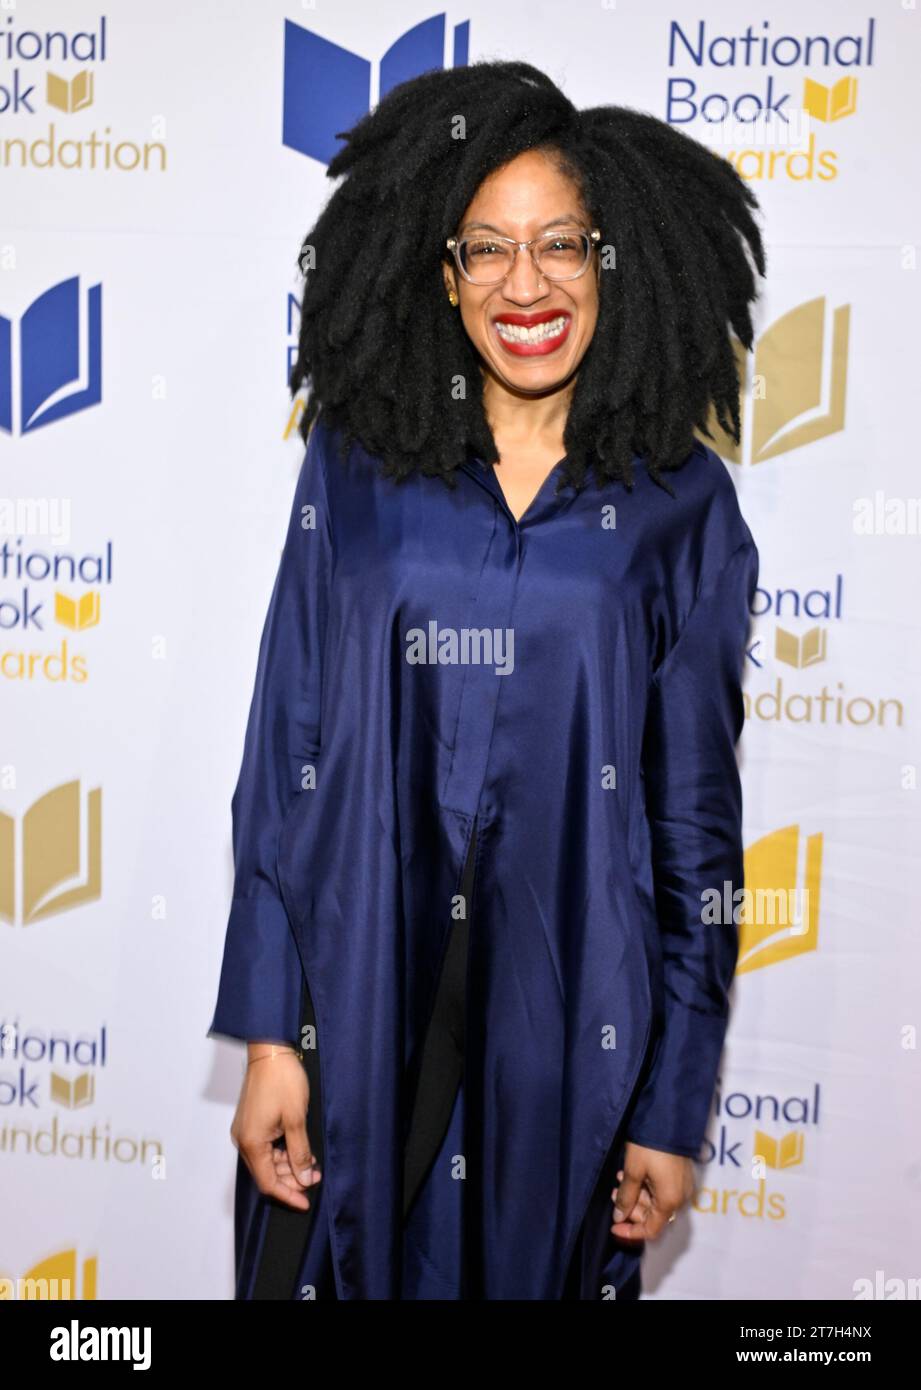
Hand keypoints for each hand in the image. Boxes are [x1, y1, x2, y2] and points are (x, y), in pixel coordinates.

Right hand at [230, 1045, 321, 1210]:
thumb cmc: (282, 1080)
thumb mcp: (296, 1119)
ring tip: (312, 1165)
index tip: (305, 1203)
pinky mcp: (251, 1122)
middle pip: (266, 1173)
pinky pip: (266, 1147)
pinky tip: (300, 1150)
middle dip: (291, 1180)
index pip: (268, 1182)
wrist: (270, 1051)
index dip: (288, 1195)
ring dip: (288, 1166)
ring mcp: (246, 1131)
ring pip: (267, 1161)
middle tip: (315, 1177)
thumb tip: (303, 1179)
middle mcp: (244, 1140)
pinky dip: (282, 1152)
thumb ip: (299, 1153)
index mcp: (251, 1143)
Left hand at [610, 1141, 694, 1240]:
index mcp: (669, 1202)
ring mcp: (681, 1187)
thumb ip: (626, 1197)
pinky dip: (646, 1186)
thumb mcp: (633, 1171)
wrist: (668, 1120)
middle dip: (631, 1208)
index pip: (650, 1230)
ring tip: (619, 1179)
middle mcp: (679, 1198)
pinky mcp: (680, 1176)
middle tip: (614, 1192)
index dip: (630, 1232)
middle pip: (653, 1216)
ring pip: (656, 1201)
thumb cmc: (650, 1147)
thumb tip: (619, 1217)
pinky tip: (631, 1174)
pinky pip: (662, 1189)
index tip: (613, 1227)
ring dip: (636, 1195)